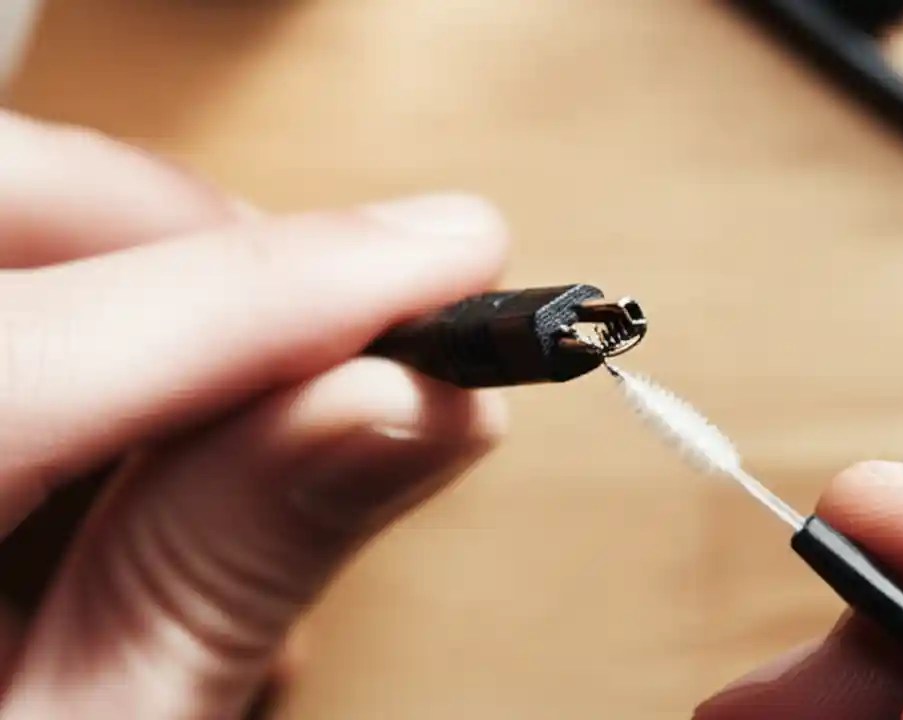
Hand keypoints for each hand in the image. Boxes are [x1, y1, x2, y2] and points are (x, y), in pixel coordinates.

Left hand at [0, 111, 507, 717]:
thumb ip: (220, 576)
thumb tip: (397, 410)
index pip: (27, 362)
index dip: (271, 296)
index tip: (444, 257)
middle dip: (182, 237)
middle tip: (338, 320)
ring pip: (5, 225)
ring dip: (146, 282)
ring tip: (236, 430)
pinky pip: (8, 296)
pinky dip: (94, 324)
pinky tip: (137, 451)